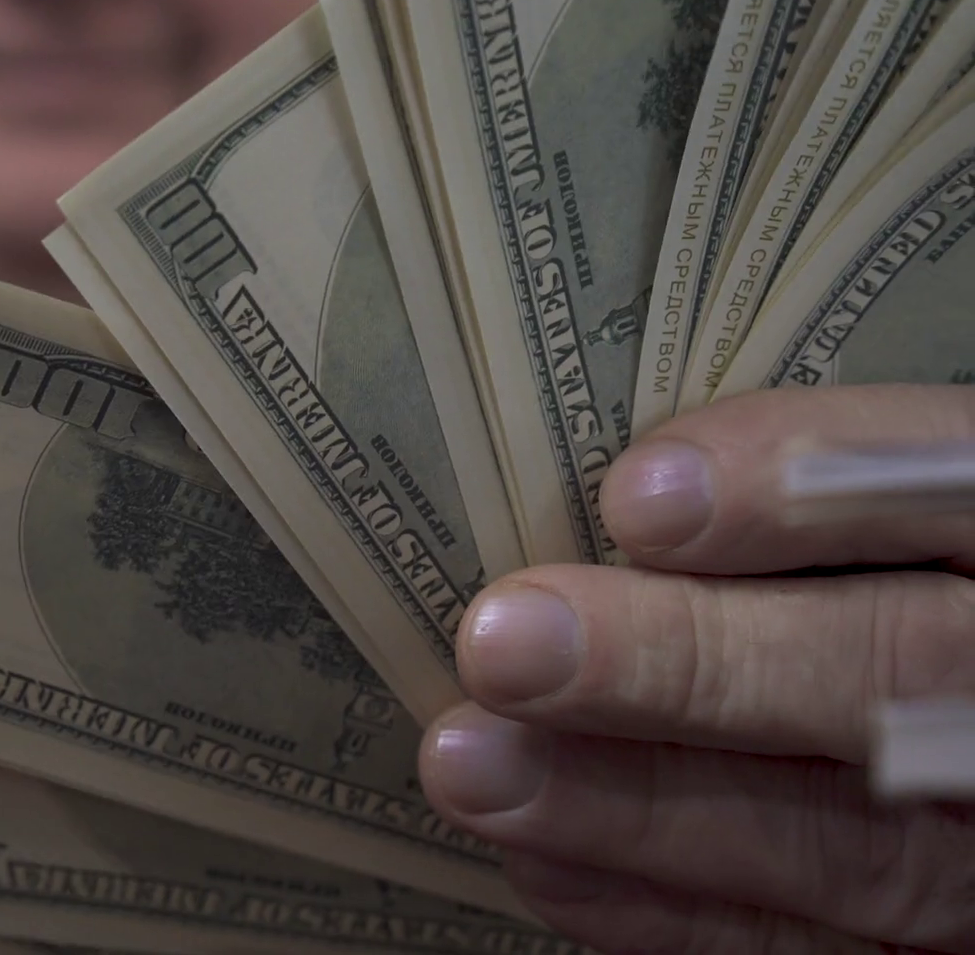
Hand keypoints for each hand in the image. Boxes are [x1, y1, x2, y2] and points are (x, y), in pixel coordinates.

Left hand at [419, 385, 974, 952]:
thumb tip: (610, 505)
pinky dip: (669, 910)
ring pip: (852, 839)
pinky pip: (818, 950)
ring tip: (471, 761)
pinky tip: (540, 858)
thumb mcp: (881, 513)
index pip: (950, 489)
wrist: (943, 749)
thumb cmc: (868, 590)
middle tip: (504, 644)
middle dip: (687, 662)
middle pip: (897, 676)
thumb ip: (802, 497)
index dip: (805, 493)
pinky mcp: (944, 950)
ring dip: (636, 805)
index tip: (636, 499)